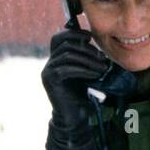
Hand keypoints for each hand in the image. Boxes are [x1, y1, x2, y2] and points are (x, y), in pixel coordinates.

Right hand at [41, 25, 114, 149]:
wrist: (75, 117)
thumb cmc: (81, 95)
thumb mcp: (84, 71)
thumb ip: (84, 57)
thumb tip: (92, 40)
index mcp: (56, 59)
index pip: (59, 37)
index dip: (74, 33)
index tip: (90, 36)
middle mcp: (49, 64)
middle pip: (65, 44)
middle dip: (86, 48)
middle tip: (101, 57)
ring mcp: (47, 71)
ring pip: (67, 55)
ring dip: (88, 60)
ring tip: (102, 67)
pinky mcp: (50, 80)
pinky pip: (66, 68)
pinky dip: (83, 69)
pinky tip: (95, 75)